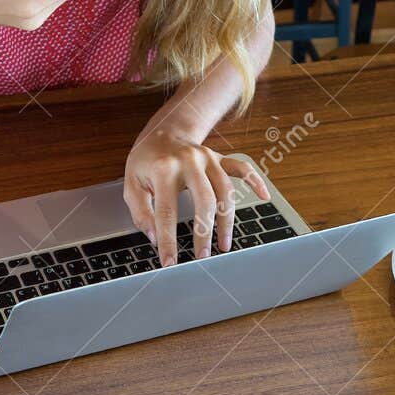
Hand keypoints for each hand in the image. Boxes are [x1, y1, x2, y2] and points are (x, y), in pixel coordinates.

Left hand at [123, 128, 267, 265]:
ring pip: (225, 191)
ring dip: (227, 221)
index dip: (168, 240)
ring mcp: (208, 158)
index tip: (170, 263)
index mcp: (163, 169)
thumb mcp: (130, 184)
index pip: (166, 212)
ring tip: (224, 244)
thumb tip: (155, 237)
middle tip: (202, 257)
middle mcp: (189, 161)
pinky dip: (255, 181)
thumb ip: (140, 212)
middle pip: (204, 202)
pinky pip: (242, 168)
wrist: (163, 131)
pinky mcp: (219, 158)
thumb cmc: (146, 161)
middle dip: (204, 233)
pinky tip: (264, 196)